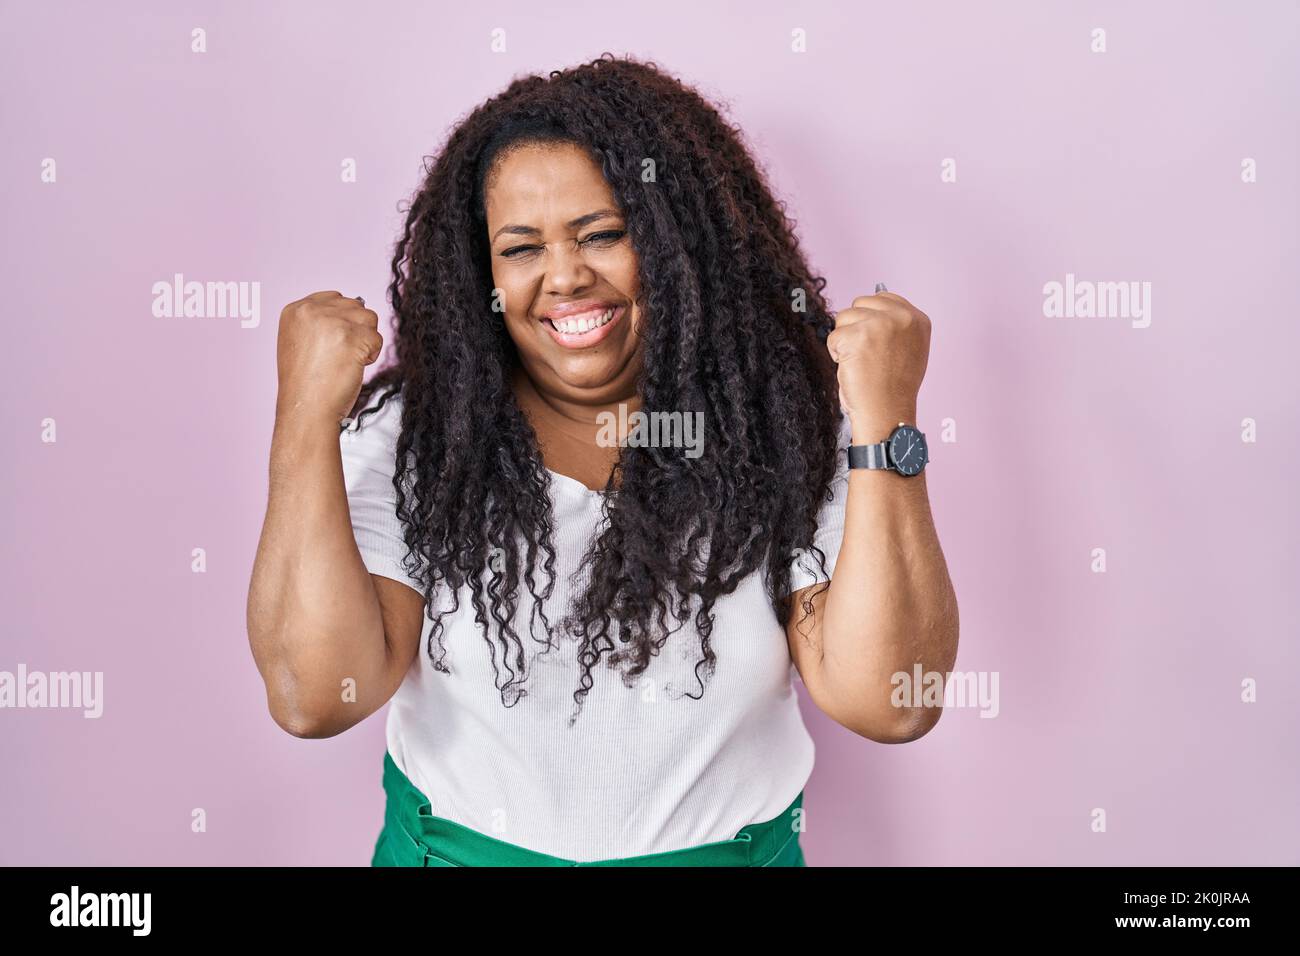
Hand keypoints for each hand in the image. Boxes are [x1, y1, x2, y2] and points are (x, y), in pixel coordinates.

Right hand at [276, 291, 383, 424]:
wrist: (306, 408)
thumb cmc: (305, 383)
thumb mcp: (299, 342)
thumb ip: (319, 322)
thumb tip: (354, 308)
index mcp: (295, 310)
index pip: (334, 298)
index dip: (343, 321)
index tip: (336, 342)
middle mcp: (311, 310)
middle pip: (354, 306)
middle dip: (356, 330)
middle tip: (340, 355)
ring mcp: (332, 321)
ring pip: (369, 319)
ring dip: (365, 341)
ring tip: (346, 361)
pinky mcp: (351, 336)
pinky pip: (377, 338)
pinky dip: (371, 356)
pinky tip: (353, 367)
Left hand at [826, 289, 930, 436]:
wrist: (888, 413)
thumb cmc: (893, 387)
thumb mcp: (908, 348)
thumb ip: (895, 325)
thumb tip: (870, 307)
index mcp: (918, 319)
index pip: (882, 297)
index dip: (870, 319)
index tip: (873, 343)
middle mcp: (902, 317)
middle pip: (859, 304)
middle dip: (855, 327)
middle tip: (866, 354)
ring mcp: (880, 324)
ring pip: (843, 317)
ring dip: (844, 340)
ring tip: (860, 362)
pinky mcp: (858, 335)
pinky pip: (833, 336)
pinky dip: (836, 353)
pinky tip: (852, 368)